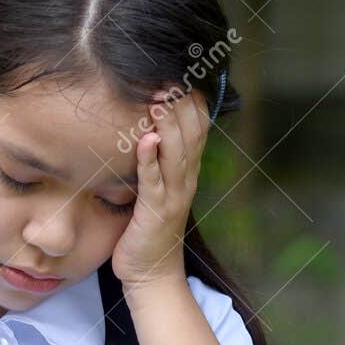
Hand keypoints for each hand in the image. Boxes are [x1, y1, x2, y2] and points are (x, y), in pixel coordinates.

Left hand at [110, 87, 210, 290]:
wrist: (151, 274)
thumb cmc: (149, 229)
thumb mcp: (158, 188)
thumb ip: (158, 159)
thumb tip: (149, 126)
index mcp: (187, 170)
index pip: (198, 125)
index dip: (192, 98)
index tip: (181, 70)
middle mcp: (186, 179)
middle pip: (191, 132)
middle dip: (181, 102)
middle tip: (170, 72)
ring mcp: (173, 196)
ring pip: (176, 153)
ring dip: (168, 124)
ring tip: (159, 96)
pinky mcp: (155, 213)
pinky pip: (154, 182)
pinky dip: (150, 161)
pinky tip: (146, 140)